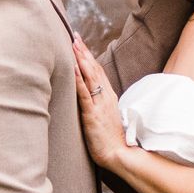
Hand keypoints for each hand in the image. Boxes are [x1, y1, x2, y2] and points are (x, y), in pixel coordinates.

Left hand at [71, 37, 130, 172]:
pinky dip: (78, 80)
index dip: (90, 57)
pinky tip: (72, 69)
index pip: (99, 72)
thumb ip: (102, 107)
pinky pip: (85, 94)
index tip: (81, 44)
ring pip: (90, 77)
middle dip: (84, 52)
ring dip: (81, 60)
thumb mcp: (108, 119)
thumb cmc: (113, 142)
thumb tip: (94, 102)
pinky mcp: (92, 114)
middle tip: (75, 37)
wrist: (121, 155)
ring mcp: (100, 105)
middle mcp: (106, 97)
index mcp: (109, 98)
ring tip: (73, 45)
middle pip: (94, 69)